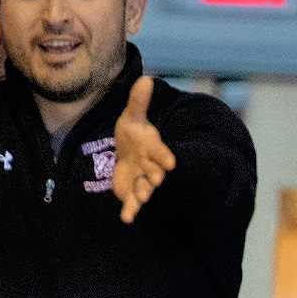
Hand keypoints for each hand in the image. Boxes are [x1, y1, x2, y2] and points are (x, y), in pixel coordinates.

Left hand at [111, 76, 176, 223]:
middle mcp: (150, 166)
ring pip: (145, 188)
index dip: (164, 156)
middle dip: (155, 177)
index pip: (160, 152)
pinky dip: (130, 211)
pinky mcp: (132, 192)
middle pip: (155, 172)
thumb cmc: (133, 134)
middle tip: (156, 181)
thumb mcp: (133, 117)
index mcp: (152, 148)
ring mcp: (142, 181)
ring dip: (144, 194)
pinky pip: (132, 203)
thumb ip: (138, 102)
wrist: (126, 153)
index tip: (170, 162)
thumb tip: (145, 79)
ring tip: (142, 199)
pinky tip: (126, 219)